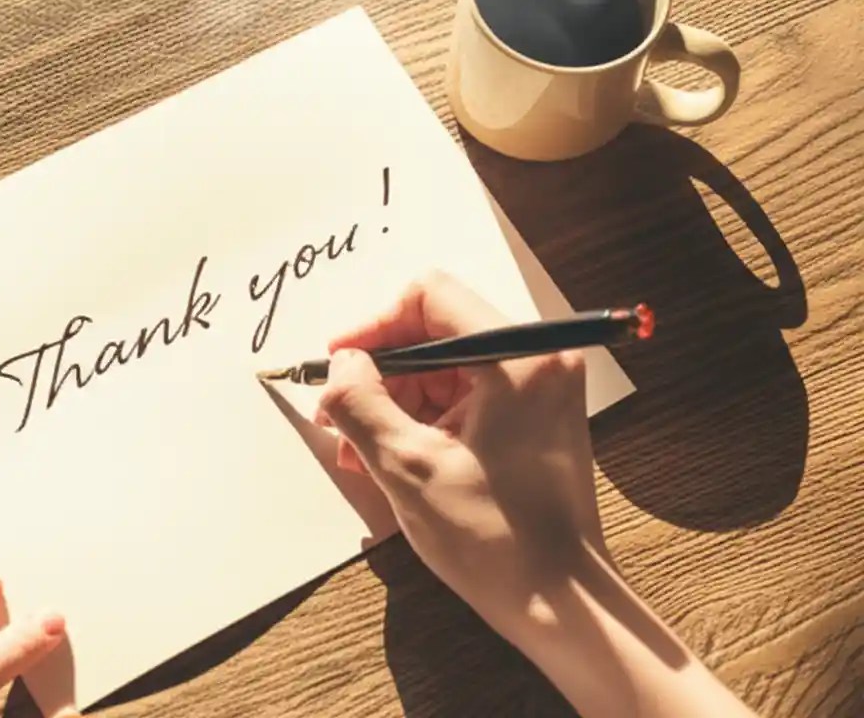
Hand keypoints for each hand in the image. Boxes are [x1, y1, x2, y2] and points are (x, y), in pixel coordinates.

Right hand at [316, 270, 601, 635]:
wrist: (561, 604)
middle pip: (437, 331)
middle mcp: (539, 362)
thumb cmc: (498, 542)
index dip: (374, 328)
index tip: (340, 365)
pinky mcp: (534, 419)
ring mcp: (540, 391)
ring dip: (396, 401)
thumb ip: (362, 404)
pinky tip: (390, 458)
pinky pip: (466, 398)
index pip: (431, 297)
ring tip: (360, 450)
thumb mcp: (408, 469)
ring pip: (447, 368)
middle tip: (340, 417)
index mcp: (518, 360)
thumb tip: (341, 366)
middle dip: (381, 372)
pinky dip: (424, 420)